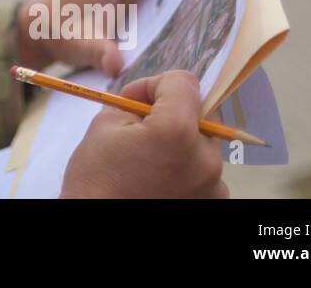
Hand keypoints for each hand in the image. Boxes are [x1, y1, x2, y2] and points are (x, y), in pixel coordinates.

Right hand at [60, 70, 227, 197]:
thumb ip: (133, 104)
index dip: (154, 84)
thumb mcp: (103, 126)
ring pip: (202, 144)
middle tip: (140, 128)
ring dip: (180, 143)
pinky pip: (204, 173)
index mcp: (177, 130)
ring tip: (149, 160)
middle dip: (171, 113)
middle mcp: (206, 157)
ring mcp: (214, 185)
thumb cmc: (96, 180)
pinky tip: (159, 181)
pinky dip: (185, 170)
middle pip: (199, 113)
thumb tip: (146, 103)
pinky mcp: (213, 204)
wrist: (98, 228)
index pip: (183, 82)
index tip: (134, 101)